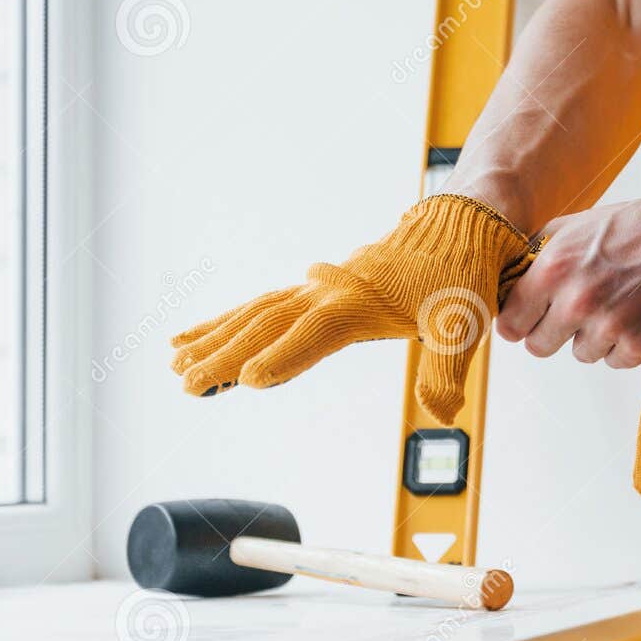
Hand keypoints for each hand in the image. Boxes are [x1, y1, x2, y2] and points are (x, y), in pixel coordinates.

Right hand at [170, 195, 530, 422]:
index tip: (248, 379)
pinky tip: (199, 336)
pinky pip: (264, 304)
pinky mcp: (317, 287)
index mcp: (361, 302)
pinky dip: (230, 320)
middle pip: (268, 322)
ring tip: (176, 362)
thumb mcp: (464, 324)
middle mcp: (330, 291)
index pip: (315, 332)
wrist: (459, 225)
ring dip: (217, 336)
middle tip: (187, 381)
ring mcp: (319, 286)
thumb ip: (448, 370)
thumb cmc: (462, 276)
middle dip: (227, 353)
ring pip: (257, 311)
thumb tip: (442, 415)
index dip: (285, 355)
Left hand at [496, 196, 640, 367]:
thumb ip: (536, 252)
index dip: (519, 321)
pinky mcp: (640, 344)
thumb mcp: (573, 226)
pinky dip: (623, 345)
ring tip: (613, 306)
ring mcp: (610, 326)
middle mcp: (578, 301)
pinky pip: (615, 360)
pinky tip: (635, 316)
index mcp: (553, 270)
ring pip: (580, 354)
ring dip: (592, 337)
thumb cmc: (633, 228)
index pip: (510, 323)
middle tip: (573, 314)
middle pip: (538, 346)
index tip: (528, 319)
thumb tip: (507, 274)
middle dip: (551, 332)